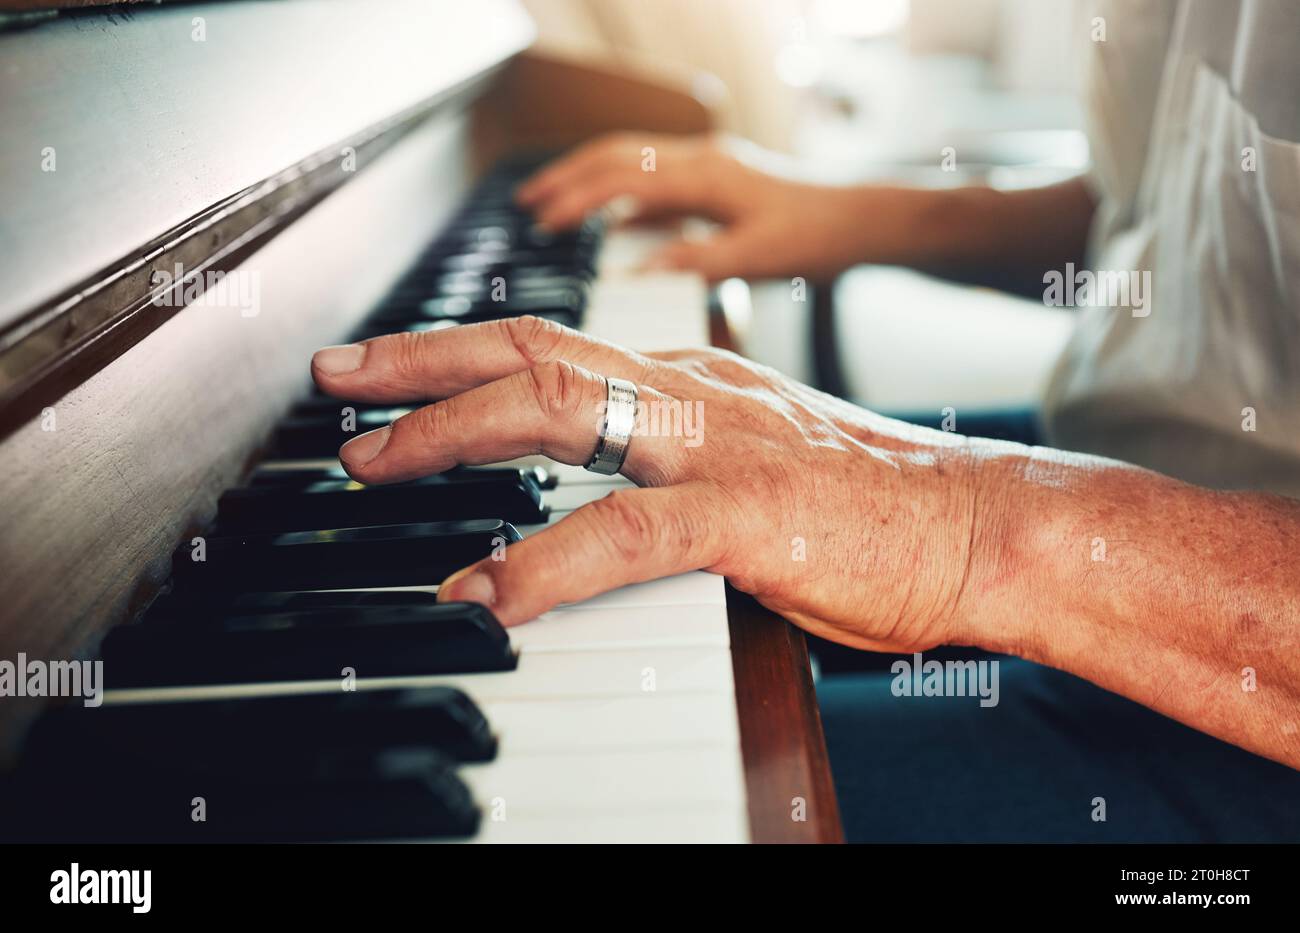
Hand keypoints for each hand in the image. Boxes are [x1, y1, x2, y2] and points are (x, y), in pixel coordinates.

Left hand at [311, 316, 1011, 653]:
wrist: (977, 527)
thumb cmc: (867, 508)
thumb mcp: (750, 462)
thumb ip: (670, 466)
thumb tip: (589, 499)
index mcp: (691, 382)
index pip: (552, 343)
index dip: (457, 352)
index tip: (386, 372)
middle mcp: (690, 394)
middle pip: (530, 350)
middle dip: (421, 362)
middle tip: (339, 381)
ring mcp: (716, 447)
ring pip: (558, 409)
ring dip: (451, 431)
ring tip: (371, 461)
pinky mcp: (749, 513)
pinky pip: (624, 532)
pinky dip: (541, 562)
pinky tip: (481, 591)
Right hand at [516, 133, 864, 282]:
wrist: (859, 220)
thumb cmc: (815, 236)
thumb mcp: (754, 259)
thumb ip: (693, 263)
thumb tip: (637, 272)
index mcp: (705, 175)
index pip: (622, 177)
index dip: (576, 198)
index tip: (541, 220)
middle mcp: (701, 161)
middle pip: (615, 157)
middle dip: (567, 178)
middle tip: (527, 204)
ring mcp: (707, 167)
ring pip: (631, 163)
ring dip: (589, 181)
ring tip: (553, 205)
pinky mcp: (715, 182)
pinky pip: (654, 180)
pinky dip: (621, 196)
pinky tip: (609, 221)